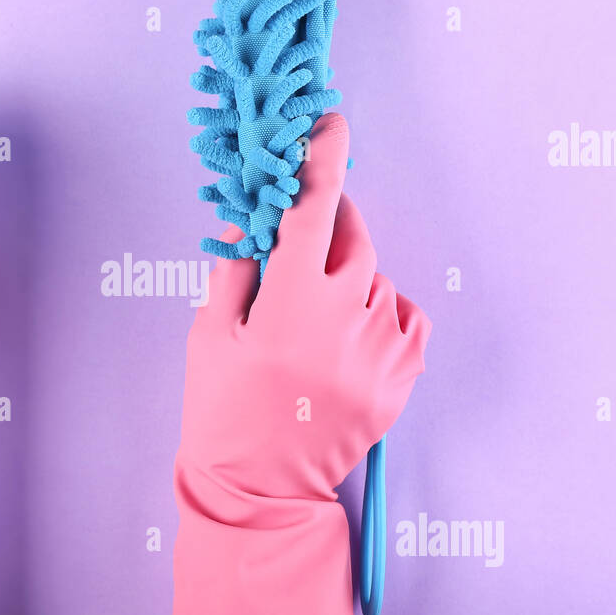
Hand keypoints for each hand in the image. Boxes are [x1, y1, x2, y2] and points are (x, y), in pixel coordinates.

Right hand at [178, 113, 428, 500]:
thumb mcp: (209, 336)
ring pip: (376, 279)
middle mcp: (345, 320)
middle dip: (330, 223)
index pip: (312, 210)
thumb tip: (252, 217)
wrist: (261, 492)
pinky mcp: (401, 379)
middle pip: (352, 238)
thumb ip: (233, 270)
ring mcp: (380, 352)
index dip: (322, 159)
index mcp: (290, 304)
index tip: (331, 122)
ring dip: (348, 277)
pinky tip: (350, 333)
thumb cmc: (223, 413)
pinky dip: (382, 310)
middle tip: (304, 234)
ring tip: (312, 315)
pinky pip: (406, 317)